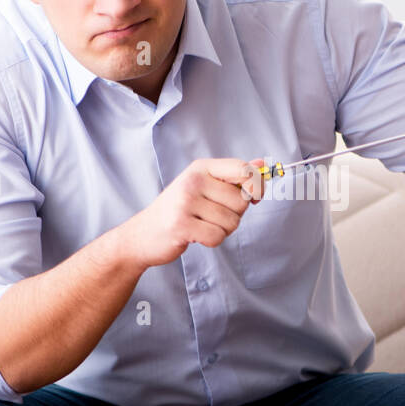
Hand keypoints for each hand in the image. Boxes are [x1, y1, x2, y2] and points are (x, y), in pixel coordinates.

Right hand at [120, 157, 265, 268]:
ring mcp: (185, 203)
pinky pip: (217, 236)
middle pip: (241, 201)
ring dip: (223, 230)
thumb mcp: (204, 187)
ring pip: (231, 222)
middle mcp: (193, 181)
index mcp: (201, 168)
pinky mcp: (181, 225)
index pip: (243, 169)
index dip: (257, 185)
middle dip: (235, 214)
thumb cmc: (179, 211)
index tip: (254, 197)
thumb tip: (262, 165)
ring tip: (201, 225)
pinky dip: (212, 241)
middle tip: (212, 216)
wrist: (142, 234)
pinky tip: (196, 235)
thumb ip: (233, 177)